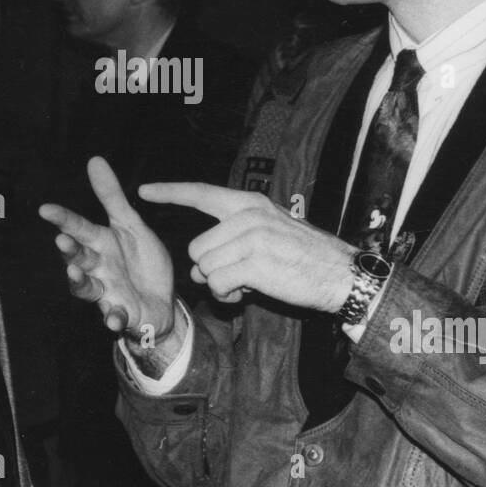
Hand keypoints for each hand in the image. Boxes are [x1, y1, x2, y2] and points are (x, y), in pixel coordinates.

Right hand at [39, 157, 175, 341]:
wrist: (161, 299)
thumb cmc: (140, 261)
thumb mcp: (131, 225)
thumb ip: (111, 197)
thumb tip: (94, 160)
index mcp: (101, 244)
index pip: (79, 229)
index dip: (63, 219)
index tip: (46, 209)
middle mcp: (99, 268)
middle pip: (78, 258)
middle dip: (70, 251)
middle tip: (63, 241)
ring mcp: (108, 293)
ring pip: (87, 289)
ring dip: (80, 282)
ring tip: (76, 274)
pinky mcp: (122, 314)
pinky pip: (115, 318)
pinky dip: (113, 319)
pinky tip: (115, 317)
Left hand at [138, 182, 355, 311]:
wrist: (340, 274)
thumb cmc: (306, 257)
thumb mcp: (271, 230)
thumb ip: (235, 236)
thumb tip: (200, 265)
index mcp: (250, 203)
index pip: (202, 193)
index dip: (170, 192)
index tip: (144, 191)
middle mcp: (247, 216)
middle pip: (197, 248)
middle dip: (209, 269)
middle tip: (238, 276)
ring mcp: (251, 238)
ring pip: (205, 268)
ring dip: (220, 284)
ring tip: (248, 283)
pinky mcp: (254, 263)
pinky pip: (218, 285)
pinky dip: (228, 296)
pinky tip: (250, 292)